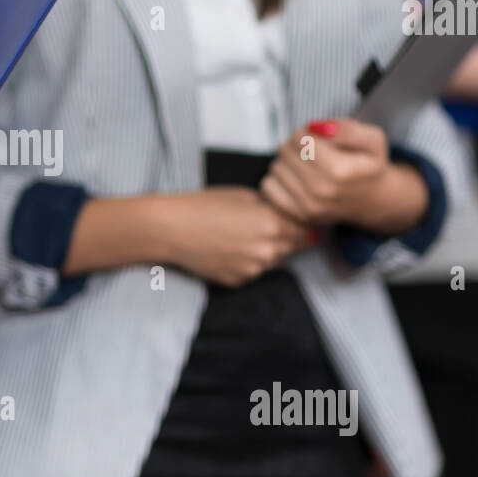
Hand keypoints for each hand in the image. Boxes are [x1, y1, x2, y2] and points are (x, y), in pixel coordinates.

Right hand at [157, 186, 311, 287]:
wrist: (171, 229)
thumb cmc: (204, 205)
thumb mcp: (244, 195)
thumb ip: (272, 207)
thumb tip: (290, 214)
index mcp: (273, 224)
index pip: (306, 229)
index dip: (303, 223)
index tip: (299, 220)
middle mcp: (268, 251)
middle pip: (293, 247)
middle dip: (287, 237)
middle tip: (267, 225)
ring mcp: (253, 269)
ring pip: (274, 261)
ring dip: (268, 250)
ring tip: (244, 235)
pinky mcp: (238, 281)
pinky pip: (254, 271)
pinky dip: (249, 262)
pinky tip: (229, 248)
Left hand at [259, 119, 391, 227]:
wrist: (374, 200)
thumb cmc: (369, 166)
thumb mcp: (372, 139)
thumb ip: (347, 129)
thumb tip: (315, 128)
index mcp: (341, 170)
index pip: (301, 140)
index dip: (304, 132)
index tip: (313, 137)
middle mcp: (323, 191)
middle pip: (286, 153)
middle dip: (294, 145)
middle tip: (307, 149)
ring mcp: (310, 206)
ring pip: (276, 168)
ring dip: (285, 161)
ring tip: (303, 163)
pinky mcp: (299, 215)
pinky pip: (269, 188)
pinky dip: (278, 179)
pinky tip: (295, 177)